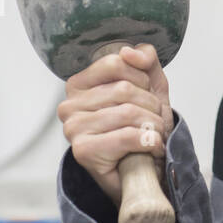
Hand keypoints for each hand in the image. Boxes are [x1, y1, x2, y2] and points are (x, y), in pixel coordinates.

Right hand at [58, 44, 173, 208]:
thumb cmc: (142, 126)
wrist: (145, 171)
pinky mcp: (83, 151)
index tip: (146, 96)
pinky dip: (149, 142)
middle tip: (153, 121)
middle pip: (124, 88)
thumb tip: (129, 52)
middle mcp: (69, 105)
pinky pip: (127, 136)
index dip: (142, 79)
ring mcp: (73, 129)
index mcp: (80, 84)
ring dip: (153, 125)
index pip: (116, 63)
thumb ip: (145, 60)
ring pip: (128, 112)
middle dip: (151, 105)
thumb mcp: (150, 85)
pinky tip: (150, 149)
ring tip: (153, 135)